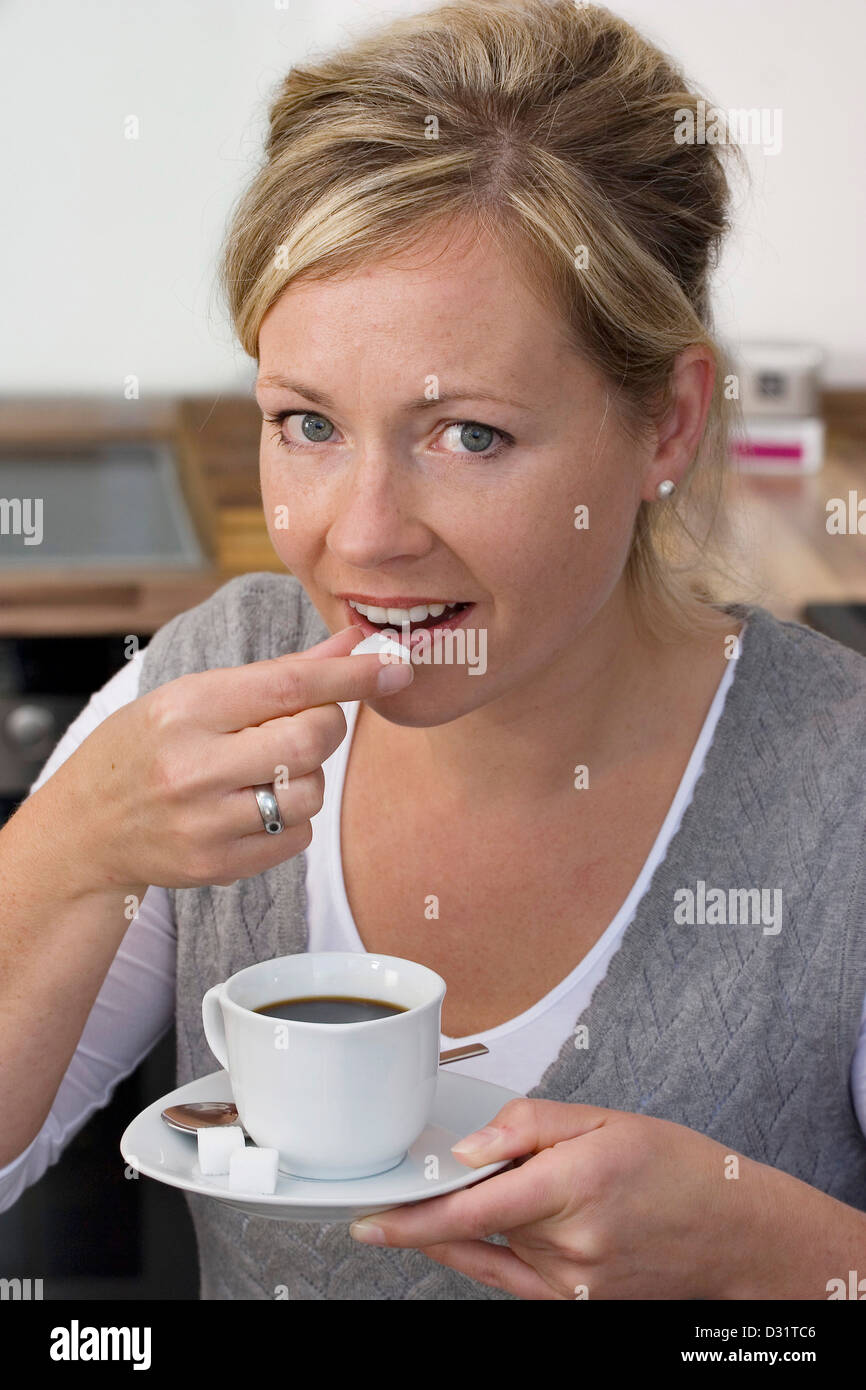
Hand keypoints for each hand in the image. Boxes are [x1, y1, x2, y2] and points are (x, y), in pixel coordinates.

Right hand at [35, 623, 412, 894]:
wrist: (84, 828)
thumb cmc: (148, 747)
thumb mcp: (196, 695)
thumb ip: (281, 673)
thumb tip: (355, 643)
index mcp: (187, 708)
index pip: (289, 685)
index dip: (350, 676)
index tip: (392, 666)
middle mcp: (193, 766)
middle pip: (312, 739)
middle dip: (325, 727)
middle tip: (301, 725)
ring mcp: (204, 822)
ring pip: (310, 792)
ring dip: (306, 777)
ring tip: (264, 770)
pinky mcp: (215, 865)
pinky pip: (297, 836)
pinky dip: (291, 818)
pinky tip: (253, 806)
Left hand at [348, 1096, 833, 1299]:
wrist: (736, 1233)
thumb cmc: (679, 1168)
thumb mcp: (607, 1119)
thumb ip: (530, 1125)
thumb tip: (470, 1147)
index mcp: (575, 1186)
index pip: (472, 1208)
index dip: (413, 1217)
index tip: (371, 1216)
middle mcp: (569, 1244)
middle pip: (481, 1219)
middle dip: (460, 1190)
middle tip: (470, 1162)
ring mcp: (572, 1283)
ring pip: (495, 1245)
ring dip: (481, 1217)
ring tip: (535, 1186)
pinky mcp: (576, 1304)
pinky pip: (508, 1281)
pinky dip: (478, 1258)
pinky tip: (458, 1242)